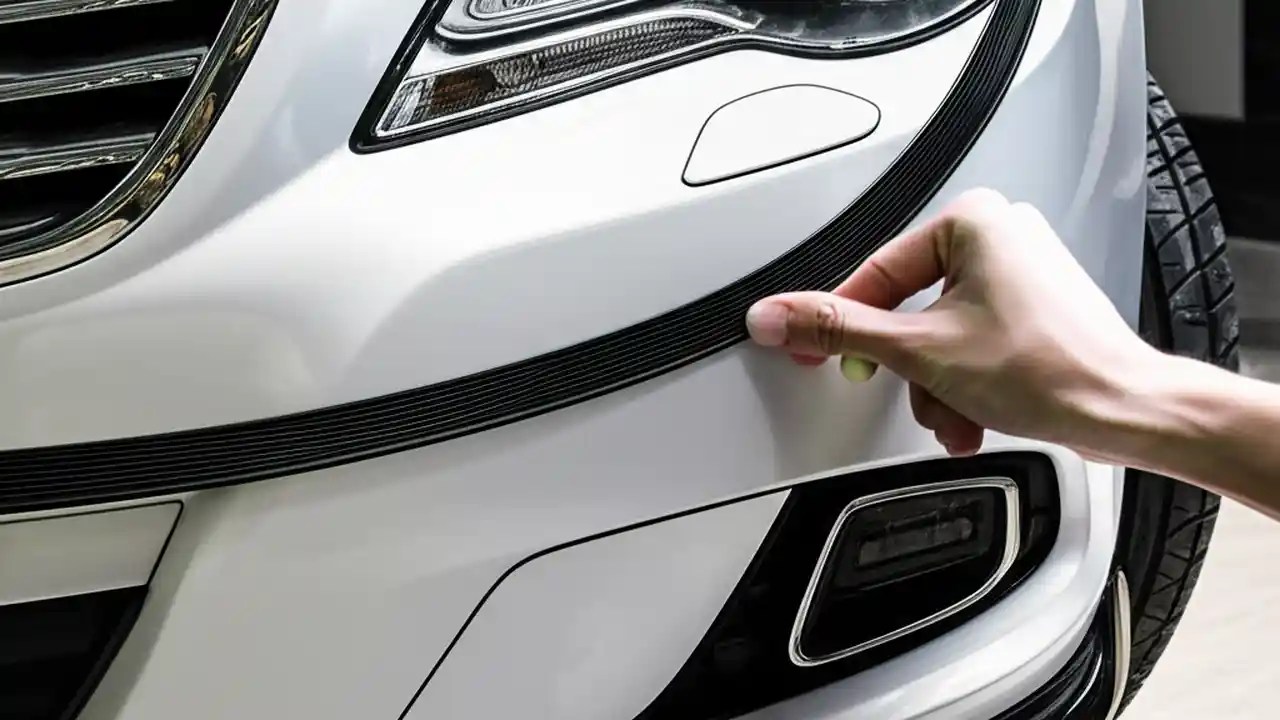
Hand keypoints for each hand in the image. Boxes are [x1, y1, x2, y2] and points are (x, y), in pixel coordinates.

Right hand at [745, 188, 1158, 457]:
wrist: (1123, 409)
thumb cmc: (1051, 368)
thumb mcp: (919, 350)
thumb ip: (840, 331)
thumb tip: (781, 316)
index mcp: (972, 220)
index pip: (874, 274)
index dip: (839, 324)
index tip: (810, 349)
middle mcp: (1000, 234)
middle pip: (907, 309)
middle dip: (910, 369)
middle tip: (913, 389)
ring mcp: (1020, 271)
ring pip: (939, 332)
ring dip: (936, 385)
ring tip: (957, 412)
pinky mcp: (1033, 307)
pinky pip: (972, 340)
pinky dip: (964, 381)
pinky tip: (975, 411)